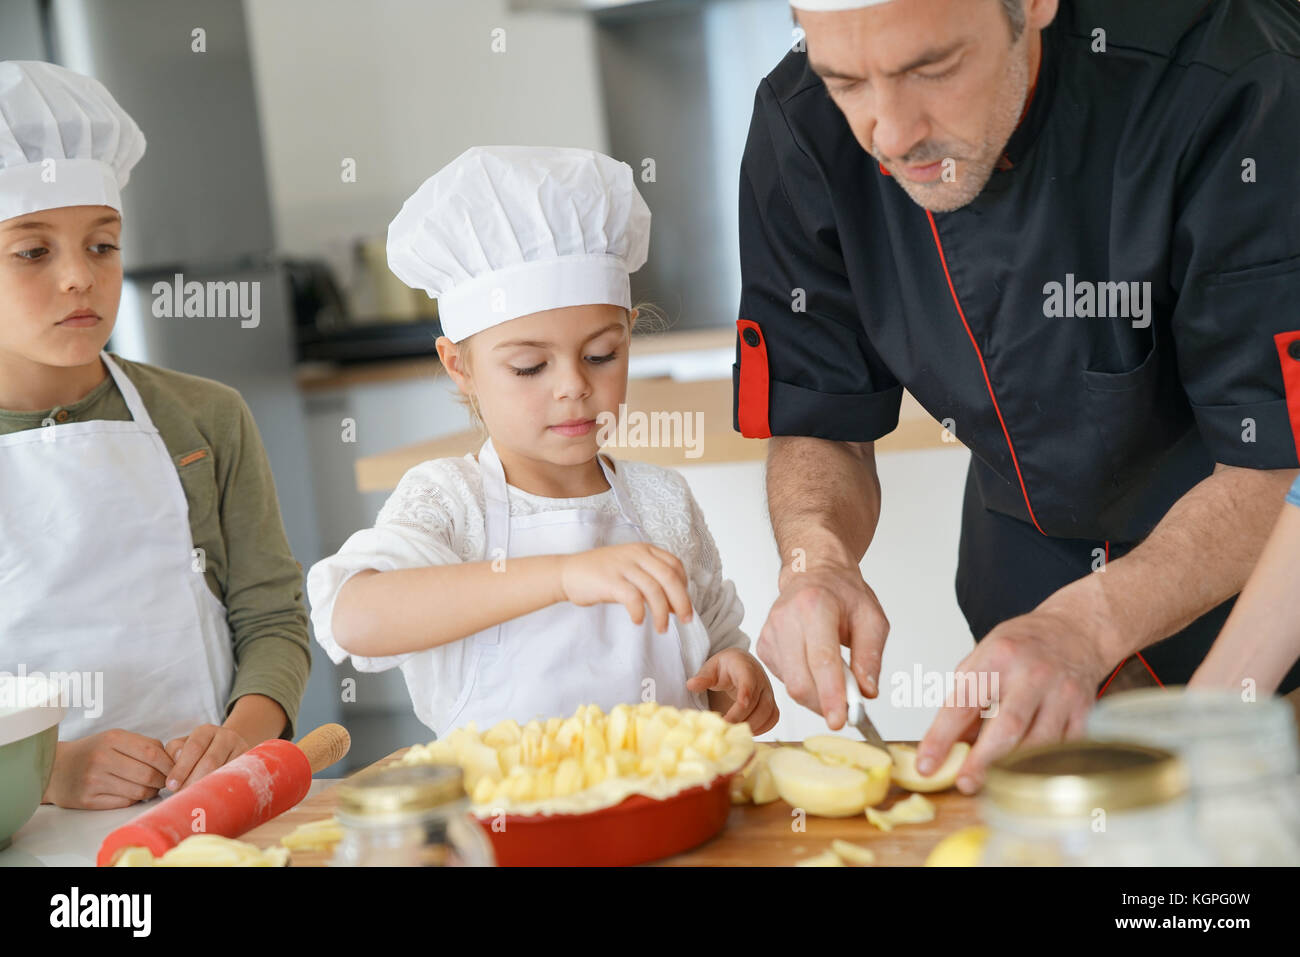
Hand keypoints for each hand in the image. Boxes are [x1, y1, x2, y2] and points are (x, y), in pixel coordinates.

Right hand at [42, 729, 173, 808]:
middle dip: (162, 781)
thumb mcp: (115, 739)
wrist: (55, 768)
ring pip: (138, 791)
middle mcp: (102, 758)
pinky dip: (134, 799)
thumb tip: (174, 762)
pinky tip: (132, 793)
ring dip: (150, 792)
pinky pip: (124, 803)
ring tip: (149, 787)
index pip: (152, 752)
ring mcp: (93, 780)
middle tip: (164, 782)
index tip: (176, 769)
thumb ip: (143, 746)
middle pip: (147, 775)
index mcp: (112, 739)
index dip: (169, 764)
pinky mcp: (87, 800)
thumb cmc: (93, 751)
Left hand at [163, 724, 251, 790]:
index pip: (194, 748)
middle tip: (182, 796)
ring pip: (224, 770)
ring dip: (208, 787)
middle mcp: (226, 736)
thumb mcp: (183, 747)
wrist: (227, 749)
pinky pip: (236, 777)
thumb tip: (176, 760)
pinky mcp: (250, 762)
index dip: (181, 768)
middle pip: (210, 761)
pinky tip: (214, 797)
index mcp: (206, 731)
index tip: (171, 786)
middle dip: (193, 781)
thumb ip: (175, 751)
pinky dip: (223, 788)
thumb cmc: (197, 753)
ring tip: (196, 800)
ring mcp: (241, 748)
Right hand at [560, 543, 693, 633]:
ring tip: (661, 628)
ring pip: (654, 590)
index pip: (674, 565)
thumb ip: (651, 582)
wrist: (567, 572)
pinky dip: (639, 612)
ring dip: (662, 613)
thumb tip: (674, 606)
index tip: (682, 603)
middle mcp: (636, 554)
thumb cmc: (600, 575)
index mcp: (643, 550)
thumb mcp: (629, 570)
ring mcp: (623, 566)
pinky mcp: (610, 580)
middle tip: (686, 620)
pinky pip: (633, 597)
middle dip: (682, 601)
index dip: (684, 585)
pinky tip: (638, 621)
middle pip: (669, 577)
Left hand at [687, 649, 779, 732]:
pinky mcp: (771, 703)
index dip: (747, 692)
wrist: (740, 664)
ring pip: (768, 712)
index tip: (742, 704)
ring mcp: (768, 692)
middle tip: (725, 728)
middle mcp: (760, 679)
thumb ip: (703, 677)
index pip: (749, 679)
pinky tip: (746, 732)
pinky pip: (773, 718)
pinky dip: (762, 728)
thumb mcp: (710, 668)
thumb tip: (691, 685)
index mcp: (744, 667)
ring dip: (753, 725)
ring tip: (734, 732)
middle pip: (759, 702)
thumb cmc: (723, 668)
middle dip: (743, 717)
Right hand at [756, 563, 888, 729]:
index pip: (821, 659)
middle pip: (800, 681)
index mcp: (814, 606)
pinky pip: (785, 681)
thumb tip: (866, 693)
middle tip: (847, 708)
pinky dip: (806, 684)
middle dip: (824, 704)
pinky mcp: (763, 647)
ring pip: (791, 686)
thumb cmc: (843, 595)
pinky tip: (816, 668)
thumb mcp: (872, 619)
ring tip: (836, 678)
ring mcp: (770, 633)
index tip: (840, 720)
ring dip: (817, 696)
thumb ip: (871, 657)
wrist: (813, 574)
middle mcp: (785, 619)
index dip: (831, 694)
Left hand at [918, 601, 1111, 794]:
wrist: (1074, 631)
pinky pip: (1062, 747)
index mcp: (997, 656)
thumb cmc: (1023, 644)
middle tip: (964, 783)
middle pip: (1007, 726)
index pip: (963, 703)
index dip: (942, 737)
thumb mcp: (982, 657)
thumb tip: (949, 744)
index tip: (927, 763)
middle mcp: (1032, 673)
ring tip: (992, 779)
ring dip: (1012, 767)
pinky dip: (1042, 763)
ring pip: (1038, 743)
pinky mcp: (1084, 710)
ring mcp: (1061, 692)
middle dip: (982, 761)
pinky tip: (1027, 769)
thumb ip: (965, 699)